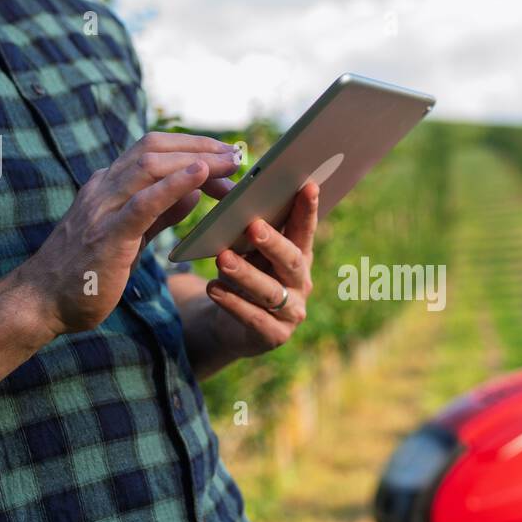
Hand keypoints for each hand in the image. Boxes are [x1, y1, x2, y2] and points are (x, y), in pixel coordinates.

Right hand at [15, 132, 240, 335]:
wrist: (41, 303)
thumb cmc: (85, 273)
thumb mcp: (130, 236)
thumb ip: (159, 213)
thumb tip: (192, 191)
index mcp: (107, 186)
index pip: (152, 151)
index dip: (191, 147)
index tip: (224, 156)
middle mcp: (103, 189)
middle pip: (154, 148)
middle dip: (199, 147)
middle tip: (236, 156)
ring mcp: (102, 210)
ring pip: (149, 166)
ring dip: (195, 160)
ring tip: (229, 162)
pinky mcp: (108, 236)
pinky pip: (143, 203)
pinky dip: (173, 185)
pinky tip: (200, 177)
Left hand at [204, 182, 318, 356]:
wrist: (232, 326)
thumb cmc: (244, 277)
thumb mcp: (249, 254)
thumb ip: (252, 234)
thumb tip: (240, 202)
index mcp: (300, 256)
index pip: (305, 230)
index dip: (308, 210)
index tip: (308, 185)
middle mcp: (301, 284)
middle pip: (291, 261)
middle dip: (273, 243)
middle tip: (254, 225)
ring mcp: (291, 312)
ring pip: (269, 291)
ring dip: (246, 274)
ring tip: (222, 259)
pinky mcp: (274, 336)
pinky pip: (253, 318)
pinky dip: (232, 303)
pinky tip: (213, 288)